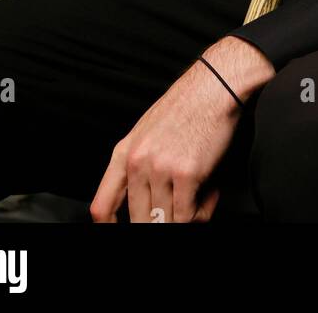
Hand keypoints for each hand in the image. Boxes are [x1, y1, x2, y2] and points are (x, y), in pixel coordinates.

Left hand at [90, 37, 273, 222]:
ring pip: (166, 221)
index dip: (111, 229)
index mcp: (124, 152)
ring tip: (199, 196)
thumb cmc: (187, 107)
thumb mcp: (148, 132)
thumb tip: (141, 205)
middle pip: (139, 221)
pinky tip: (208, 193)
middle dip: (161, 221)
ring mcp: (160, 169)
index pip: (102, 207)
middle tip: (181, 209)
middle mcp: (137, 162)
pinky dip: (201, 213)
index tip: (123, 231)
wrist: (215, 86)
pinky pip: (188, 217)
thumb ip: (138, 166)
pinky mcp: (185, 174)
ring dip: (187, 216)